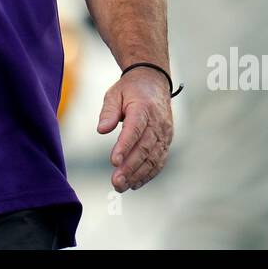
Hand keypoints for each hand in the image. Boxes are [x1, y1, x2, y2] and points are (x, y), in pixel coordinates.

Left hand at [97, 66, 173, 192]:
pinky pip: (159, 160)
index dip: (125, 147)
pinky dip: (148, 174)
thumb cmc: (130, 89)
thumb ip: (108, 111)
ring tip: (122, 186)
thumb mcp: (114, 93)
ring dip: (138, 174)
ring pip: (153, 158)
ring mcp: (164, 133)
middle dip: (130, 167)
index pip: (134, 130)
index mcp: (144, 108)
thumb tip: (101, 130)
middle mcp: (158, 122)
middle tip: (116, 182)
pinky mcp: (166, 141)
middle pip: (144, 148)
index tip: (113, 162)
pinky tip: (135, 183)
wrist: (154, 82)